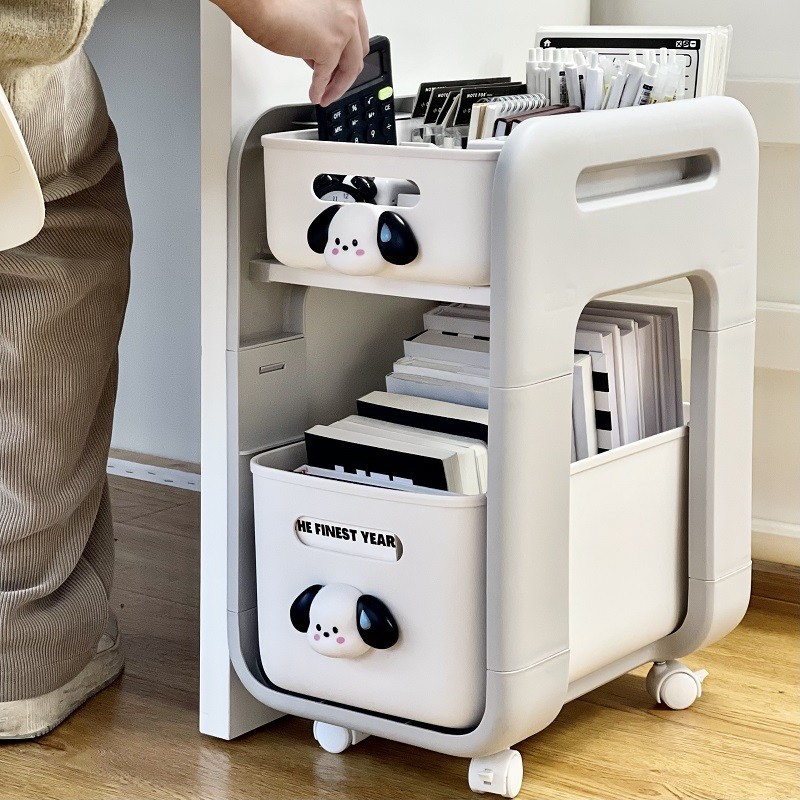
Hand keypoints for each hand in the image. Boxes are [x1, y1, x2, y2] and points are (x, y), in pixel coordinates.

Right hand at [213, 0, 368, 105]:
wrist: (262, 6)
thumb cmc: (279, 5)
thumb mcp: (314, 17)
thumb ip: (326, 33)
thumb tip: (325, 58)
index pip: (358, 34)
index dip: (349, 55)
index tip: (343, 68)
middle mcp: (350, 10)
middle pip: (357, 53)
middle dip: (345, 74)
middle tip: (335, 85)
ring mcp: (343, 29)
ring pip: (349, 68)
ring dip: (337, 86)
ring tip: (325, 95)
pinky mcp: (330, 47)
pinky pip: (326, 75)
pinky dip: (320, 88)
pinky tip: (315, 95)